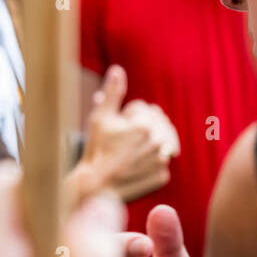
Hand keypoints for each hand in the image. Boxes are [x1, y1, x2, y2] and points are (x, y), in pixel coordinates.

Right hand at [73, 65, 178, 202]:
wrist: (94, 187)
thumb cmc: (96, 150)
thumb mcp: (101, 118)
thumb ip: (113, 92)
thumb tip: (117, 69)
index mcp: (145, 125)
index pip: (142, 109)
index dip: (125, 118)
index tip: (114, 131)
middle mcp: (158, 142)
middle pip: (154, 124)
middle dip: (140, 128)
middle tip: (120, 143)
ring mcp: (162, 161)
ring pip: (159, 142)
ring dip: (147, 144)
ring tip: (127, 153)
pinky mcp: (162, 177)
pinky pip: (160, 163)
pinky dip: (150, 163)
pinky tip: (133, 167)